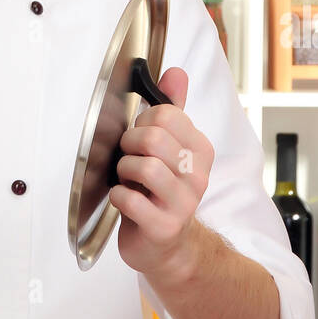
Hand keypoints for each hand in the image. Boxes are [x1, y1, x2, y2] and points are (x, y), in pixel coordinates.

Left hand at [107, 66, 214, 279]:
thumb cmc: (161, 193)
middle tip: (128, 159)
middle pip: (153, 138)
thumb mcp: (170, 147)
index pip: (167, 114)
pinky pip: (130, 200)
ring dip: (123, 171)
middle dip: (129, 145)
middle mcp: (197, 175)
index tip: (141, 138)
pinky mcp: (163, 226)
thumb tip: (175, 72)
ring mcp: (183, 202)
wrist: (167, 246)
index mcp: (199, 150)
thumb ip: (172, 108)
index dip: (142, 122)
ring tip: (127, 180)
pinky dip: (117, 196)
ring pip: (144, 167)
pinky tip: (123, 199)